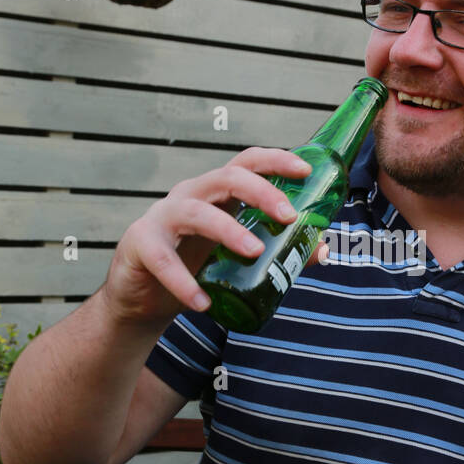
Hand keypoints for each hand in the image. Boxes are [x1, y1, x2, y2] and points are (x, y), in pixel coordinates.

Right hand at [102, 147, 326, 326]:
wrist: (141, 298)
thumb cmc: (195, 267)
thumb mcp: (237, 258)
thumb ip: (277, 251)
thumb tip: (322, 250)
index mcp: (216, 193)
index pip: (246, 163)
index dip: (276, 161)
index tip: (306, 171)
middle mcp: (190, 195)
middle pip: (225, 177)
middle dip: (261, 192)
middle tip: (289, 216)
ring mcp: (163, 216)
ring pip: (197, 212)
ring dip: (229, 230)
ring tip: (255, 252)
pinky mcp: (141, 244)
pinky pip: (163, 259)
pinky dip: (184, 282)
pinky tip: (201, 302)